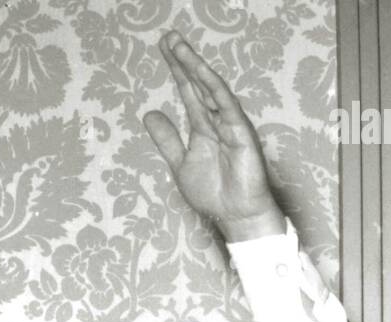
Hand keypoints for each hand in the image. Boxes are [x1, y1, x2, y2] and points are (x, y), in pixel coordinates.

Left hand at [144, 31, 284, 242]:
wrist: (236, 216)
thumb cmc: (214, 193)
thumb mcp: (181, 164)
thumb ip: (167, 139)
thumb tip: (150, 114)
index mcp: (202, 127)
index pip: (188, 92)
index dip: (176, 70)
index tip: (164, 48)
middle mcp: (215, 120)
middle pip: (197, 84)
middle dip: (183, 60)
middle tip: (169, 36)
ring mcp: (228, 123)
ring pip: (210, 88)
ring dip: (194, 66)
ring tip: (178, 46)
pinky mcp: (240, 131)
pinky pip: (225, 104)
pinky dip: (213, 86)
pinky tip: (200, 71)